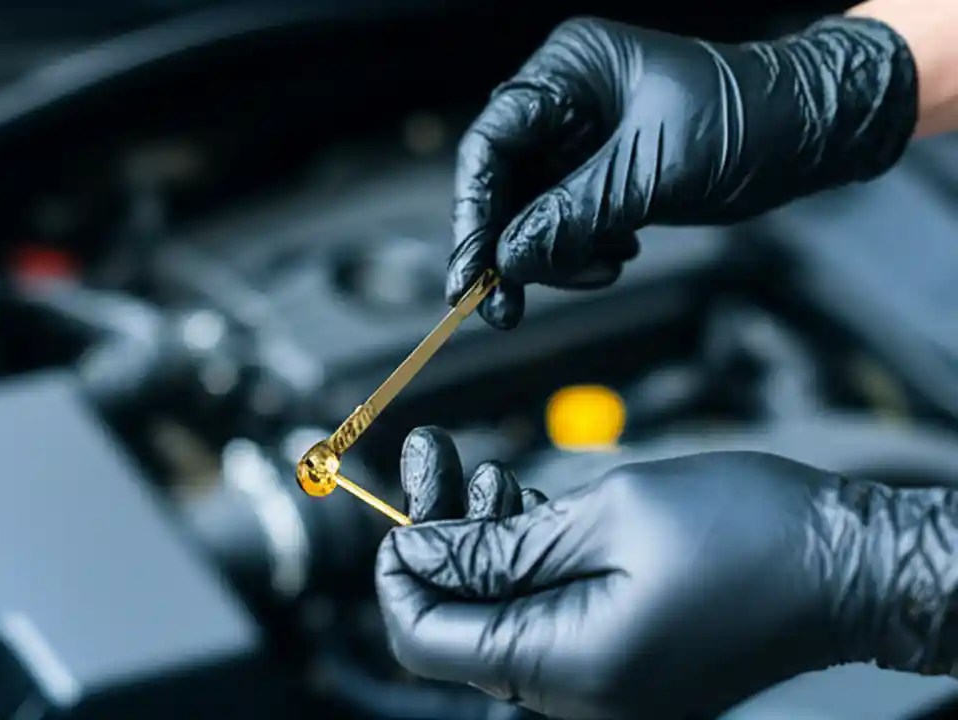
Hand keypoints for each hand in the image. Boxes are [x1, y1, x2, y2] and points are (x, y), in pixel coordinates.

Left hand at [375, 430, 916, 718]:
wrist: (850, 563)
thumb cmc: (744, 529)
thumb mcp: (605, 514)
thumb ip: (496, 545)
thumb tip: (413, 551)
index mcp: (565, 667)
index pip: (424, 638)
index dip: (395, 571)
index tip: (395, 506)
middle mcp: (574, 695)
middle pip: (456, 621)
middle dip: (433, 537)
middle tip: (431, 453)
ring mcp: (599, 684)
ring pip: (496, 612)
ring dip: (477, 540)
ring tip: (482, 470)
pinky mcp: (619, 661)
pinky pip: (541, 615)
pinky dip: (521, 560)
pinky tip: (523, 503)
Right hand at [450, 15, 917, 327]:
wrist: (819, 133)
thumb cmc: (751, 123)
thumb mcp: (653, 175)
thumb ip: (572, 217)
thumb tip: (507, 260)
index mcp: (569, 70)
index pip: (491, 142)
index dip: (474, 211)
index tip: (469, 274)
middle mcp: (566, 99)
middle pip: (503, 182)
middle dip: (510, 246)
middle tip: (503, 306)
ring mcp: (583, 137)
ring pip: (532, 212)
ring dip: (553, 256)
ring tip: (601, 268)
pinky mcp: (602, 172)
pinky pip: (565, 222)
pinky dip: (580, 251)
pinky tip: (618, 254)